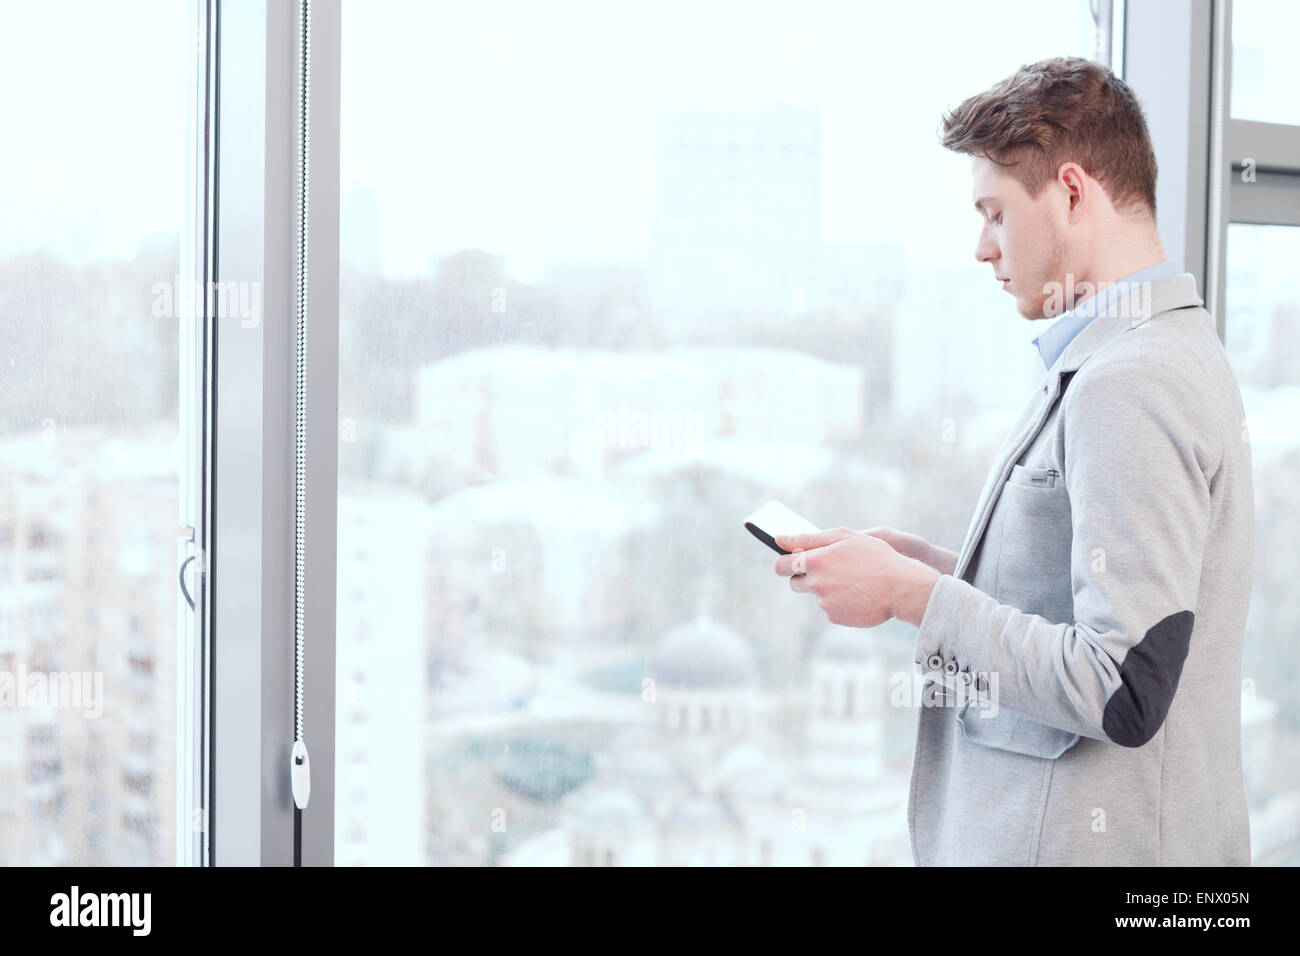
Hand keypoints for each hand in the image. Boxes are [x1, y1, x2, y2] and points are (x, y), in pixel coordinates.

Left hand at [772, 527, 941, 627]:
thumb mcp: (844, 537)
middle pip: (794, 583)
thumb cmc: (874, 556)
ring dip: (826, 588)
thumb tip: (778, 540)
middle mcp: (815, 584)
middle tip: (828, 569)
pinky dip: (840, 602)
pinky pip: (830, 608)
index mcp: (815, 561)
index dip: (784, 563)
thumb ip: (807, 538)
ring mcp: (825, 603)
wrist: (901, 587)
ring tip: (852, 580)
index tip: (790, 561)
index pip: (780, 565)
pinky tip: (858, 593)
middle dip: (805, 576)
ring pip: (816, 595)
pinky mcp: (835, 617)